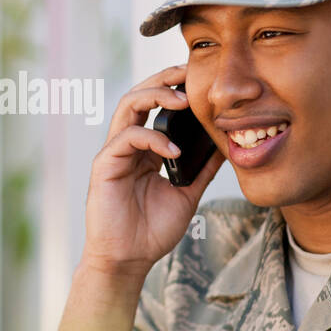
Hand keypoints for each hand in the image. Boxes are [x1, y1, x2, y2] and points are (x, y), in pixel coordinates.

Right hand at [80, 63, 224, 279]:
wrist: (129, 259)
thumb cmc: (151, 230)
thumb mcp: (187, 193)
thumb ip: (201, 169)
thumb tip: (225, 147)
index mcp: (145, 148)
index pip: (156, 106)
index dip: (175, 87)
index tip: (201, 78)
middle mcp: (127, 144)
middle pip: (140, 95)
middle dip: (164, 78)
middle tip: (189, 71)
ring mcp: (114, 152)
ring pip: (128, 106)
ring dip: (155, 95)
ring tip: (182, 100)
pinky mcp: (105, 165)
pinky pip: (126, 138)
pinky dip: (152, 138)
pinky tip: (173, 151)